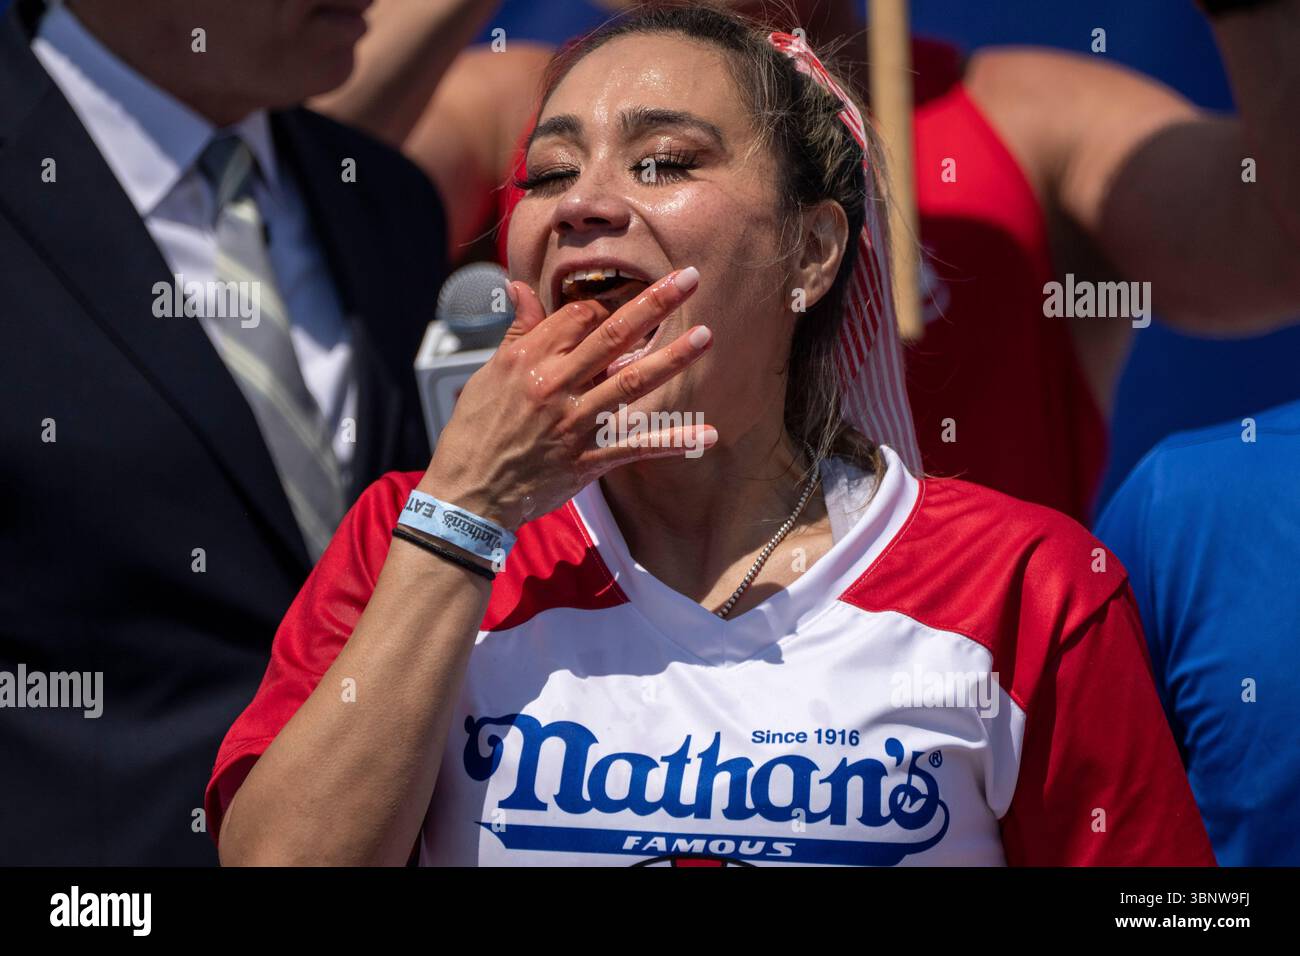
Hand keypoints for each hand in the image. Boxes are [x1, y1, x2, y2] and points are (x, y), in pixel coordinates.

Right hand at [420, 268, 715, 530]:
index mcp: (529, 359)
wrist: (469, 493)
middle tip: (689, 278)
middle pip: (612, 335)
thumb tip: (521, 288)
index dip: (609, 302)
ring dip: (672, 359)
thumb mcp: (491, 374)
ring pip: (631, 383)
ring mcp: (574, 423)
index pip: (579, 316)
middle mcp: (555, 385)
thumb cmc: (477, 430)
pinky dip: (673, 441)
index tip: (634, 295)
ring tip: (706, 336)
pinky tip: (707, 435)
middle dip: (653, 304)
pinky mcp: (587, 459)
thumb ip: (518, 332)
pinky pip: (636, 446)